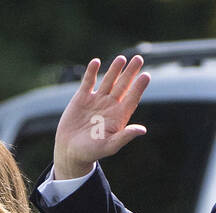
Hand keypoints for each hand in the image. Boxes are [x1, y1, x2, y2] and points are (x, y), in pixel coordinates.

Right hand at [53, 54, 149, 178]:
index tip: (146, 76)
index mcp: (118, 117)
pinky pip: (88, 82)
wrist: (69, 151)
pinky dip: (91, 72)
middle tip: (138, 58)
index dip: (139, 87)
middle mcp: (109, 106)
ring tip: (121, 58)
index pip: (131, 99)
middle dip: (130, 73)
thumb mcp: (109, 146)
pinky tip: (96, 62)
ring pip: (108, 81)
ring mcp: (96, 100)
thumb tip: (142, 130)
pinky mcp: (82, 98)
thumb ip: (124, 137)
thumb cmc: (91, 152)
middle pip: (122, 86)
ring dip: (114, 69)